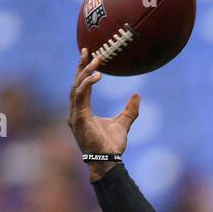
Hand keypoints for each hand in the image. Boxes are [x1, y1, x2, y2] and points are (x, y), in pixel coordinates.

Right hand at [67, 49, 140, 180]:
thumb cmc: (112, 146)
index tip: (89, 55)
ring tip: (97, 60)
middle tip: (87, 50)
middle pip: (76, 83)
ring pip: (77, 87)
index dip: (84, 71)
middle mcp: (75, 111)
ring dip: (86, 72)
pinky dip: (87, 84)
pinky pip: (80, 97)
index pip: (81, 86)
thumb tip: (137, 95)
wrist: (108, 162)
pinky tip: (97, 75)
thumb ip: (130, 110)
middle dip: (81, 66)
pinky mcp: (78, 119)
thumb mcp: (124, 123)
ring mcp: (75, 115)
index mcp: (82, 111)